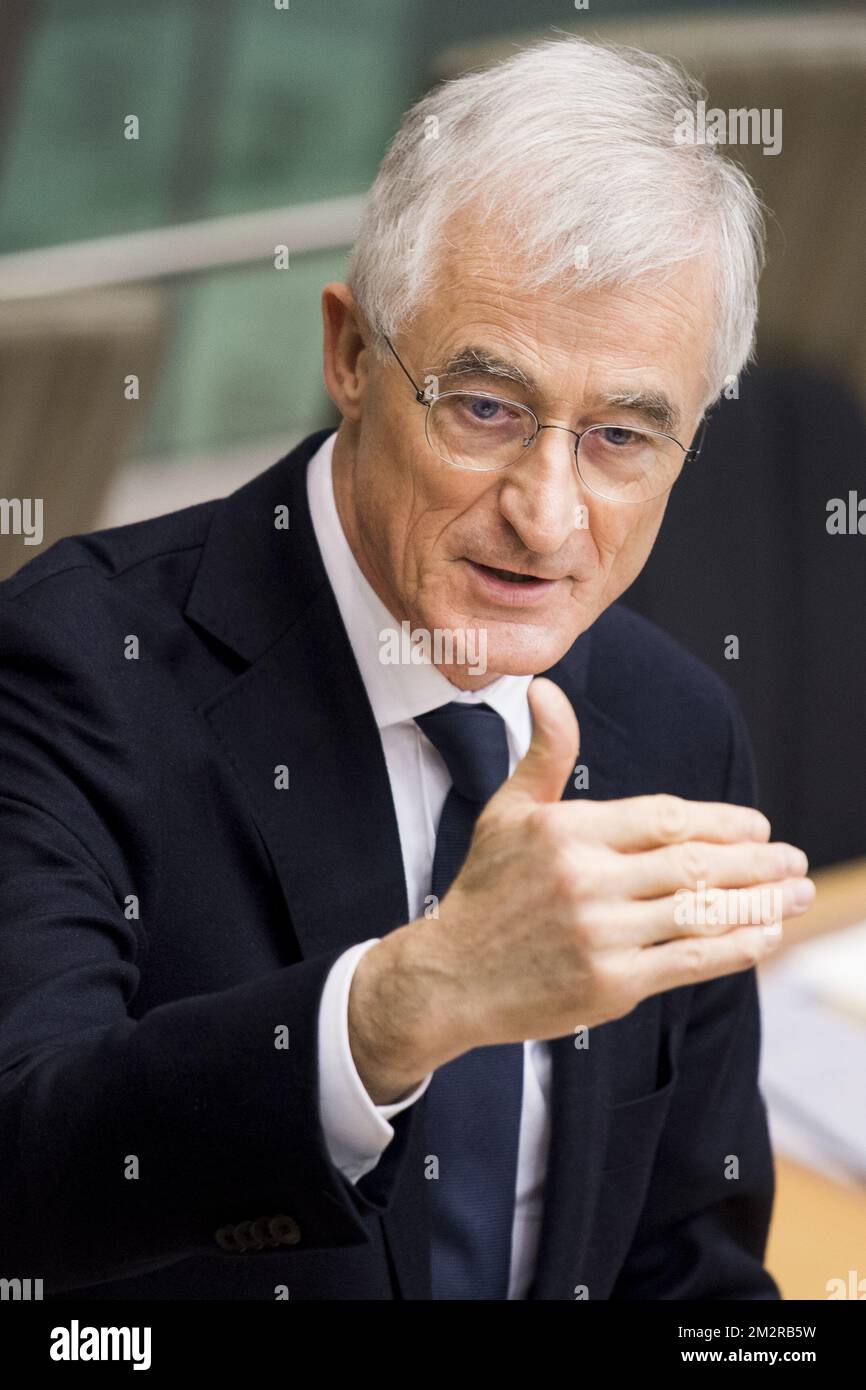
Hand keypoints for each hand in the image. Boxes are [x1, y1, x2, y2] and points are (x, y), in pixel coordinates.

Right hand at [349, 677, 813, 1098]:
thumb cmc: (485, 890)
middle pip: (694, 863)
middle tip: (794, 859)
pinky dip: (735, 948)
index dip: (721, 821)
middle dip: (756, 861)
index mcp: (567, 831)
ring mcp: (601, 934)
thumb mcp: (506, 812)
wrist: (451, 977)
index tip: (758, 825)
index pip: (666, 818)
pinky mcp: (610, 984)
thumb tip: (546, 690)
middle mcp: (586, 880)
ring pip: (701, 912)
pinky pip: (689, 961)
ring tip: (796, 894)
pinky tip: (764, 936)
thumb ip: (545, 754)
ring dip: (761, 903)